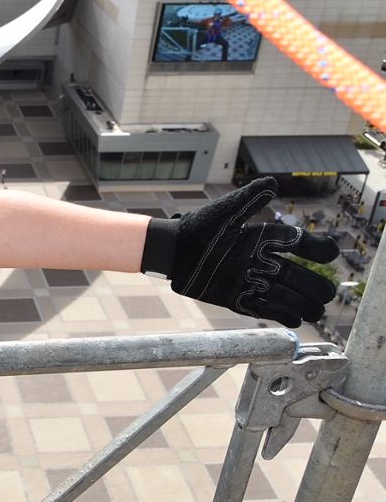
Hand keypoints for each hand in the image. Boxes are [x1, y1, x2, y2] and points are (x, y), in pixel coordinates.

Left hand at [141, 177, 337, 327]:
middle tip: (327, 293)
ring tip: (317, 312)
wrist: (173, 251)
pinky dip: (280, 314)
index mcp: (263, 239)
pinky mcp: (236, 298)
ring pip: (284, 295)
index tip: (329, 253)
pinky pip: (263, 308)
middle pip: (296, 275)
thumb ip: (249, 199)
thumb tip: (273, 182)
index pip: (296, 244)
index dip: (314, 248)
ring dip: (302, 303)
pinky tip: (296, 319)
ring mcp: (250, 281)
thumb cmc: (198, 227)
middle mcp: (261, 261)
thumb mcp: (226, 211)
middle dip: (313, 285)